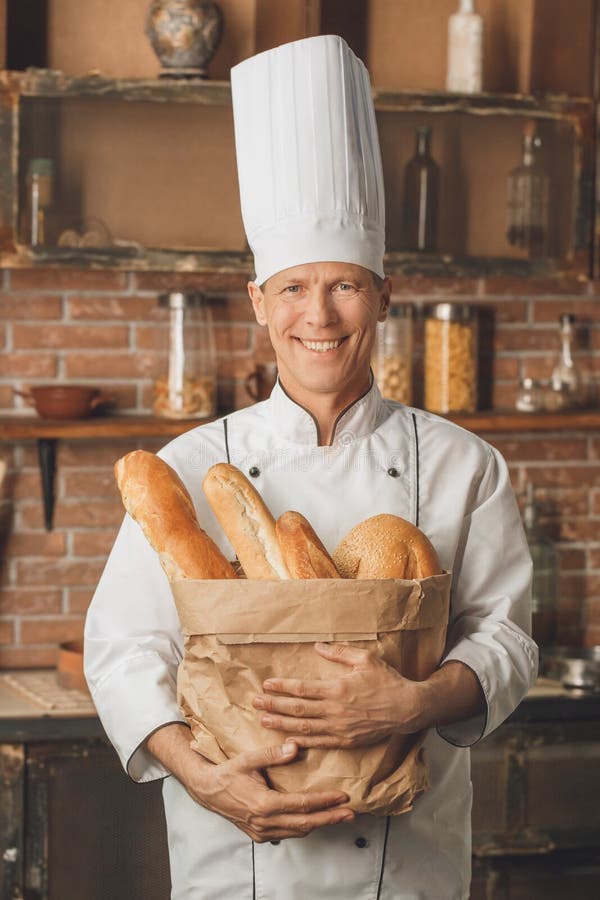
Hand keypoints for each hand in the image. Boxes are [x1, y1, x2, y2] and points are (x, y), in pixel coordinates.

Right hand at [186, 740, 354, 841]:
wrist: (207, 791)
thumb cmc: (228, 773)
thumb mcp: (248, 759)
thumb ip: (272, 754)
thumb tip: (295, 747)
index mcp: (264, 804)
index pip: (302, 804)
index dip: (324, 801)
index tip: (342, 797)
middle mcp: (265, 822)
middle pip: (305, 824)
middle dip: (330, 818)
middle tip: (351, 813)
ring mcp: (262, 831)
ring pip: (298, 831)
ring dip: (320, 824)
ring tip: (339, 816)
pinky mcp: (260, 834)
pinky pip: (288, 833)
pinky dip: (304, 827)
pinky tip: (314, 819)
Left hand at [253, 642, 426, 749]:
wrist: (407, 708)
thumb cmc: (387, 681)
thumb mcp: (365, 659)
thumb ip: (339, 653)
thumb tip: (318, 646)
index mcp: (338, 689)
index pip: (302, 689)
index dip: (281, 687)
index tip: (266, 684)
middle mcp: (335, 710)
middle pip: (297, 709)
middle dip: (273, 704)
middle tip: (255, 701)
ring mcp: (340, 728)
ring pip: (303, 728)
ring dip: (281, 723)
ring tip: (263, 719)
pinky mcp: (346, 741)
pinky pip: (319, 743)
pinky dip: (301, 742)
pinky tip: (287, 739)